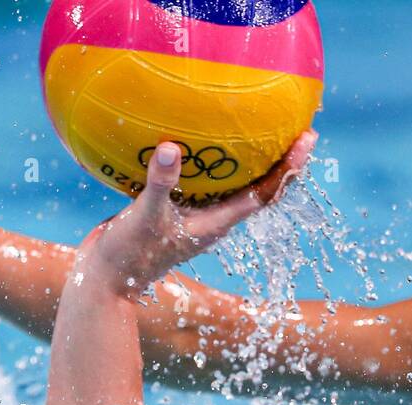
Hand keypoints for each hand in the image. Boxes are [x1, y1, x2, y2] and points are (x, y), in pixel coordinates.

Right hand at [74, 130, 317, 298]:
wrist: (104, 277)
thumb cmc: (128, 255)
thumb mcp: (145, 217)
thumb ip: (160, 183)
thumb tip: (170, 148)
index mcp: (217, 223)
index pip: (263, 194)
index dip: (287, 169)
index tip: (306, 141)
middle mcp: (213, 218)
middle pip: (257, 185)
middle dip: (278, 157)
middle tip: (296, 122)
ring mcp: (195, 213)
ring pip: (229, 181)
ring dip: (245, 155)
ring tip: (257, 119)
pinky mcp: (175, 207)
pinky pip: (199, 178)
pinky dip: (205, 157)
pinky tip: (198, 132)